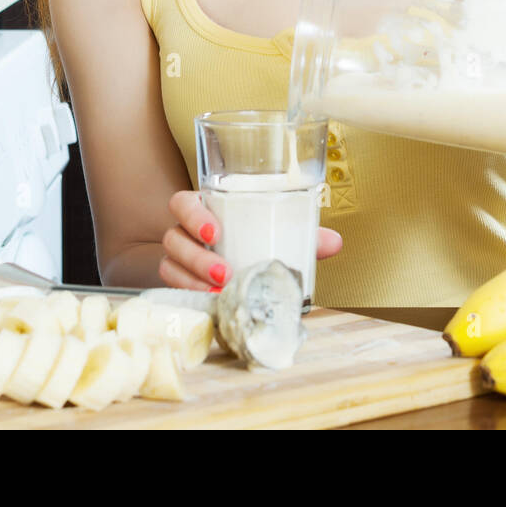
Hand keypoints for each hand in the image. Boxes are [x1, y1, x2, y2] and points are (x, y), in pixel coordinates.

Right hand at [161, 190, 342, 290]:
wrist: (239, 267)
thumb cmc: (257, 239)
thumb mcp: (277, 233)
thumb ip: (304, 234)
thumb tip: (334, 242)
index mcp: (206, 209)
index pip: (182, 203)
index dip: (192, 215)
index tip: (215, 232)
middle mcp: (186, 232)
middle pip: (174, 237)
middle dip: (197, 257)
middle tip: (226, 273)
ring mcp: (180, 258)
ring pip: (171, 265)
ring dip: (194, 280)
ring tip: (221, 291)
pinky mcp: (179, 282)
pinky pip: (173, 288)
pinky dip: (191, 295)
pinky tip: (211, 303)